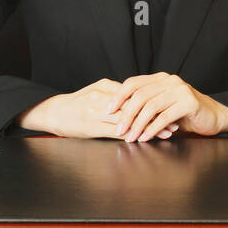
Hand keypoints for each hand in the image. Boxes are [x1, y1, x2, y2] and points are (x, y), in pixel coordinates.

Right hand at [17, 79, 177, 139]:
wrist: (52, 113)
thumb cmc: (76, 102)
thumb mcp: (95, 90)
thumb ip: (114, 91)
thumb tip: (136, 94)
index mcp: (104, 87)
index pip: (134, 93)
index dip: (154, 101)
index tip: (169, 106)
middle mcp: (102, 99)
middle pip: (135, 106)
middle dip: (157, 115)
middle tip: (175, 122)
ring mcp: (97, 113)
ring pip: (128, 119)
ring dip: (149, 127)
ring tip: (166, 133)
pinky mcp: (92, 127)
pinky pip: (115, 132)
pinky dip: (132, 136)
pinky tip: (144, 140)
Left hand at [104, 72, 227, 141]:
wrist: (214, 117)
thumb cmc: (185, 114)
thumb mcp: (163, 107)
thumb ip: (146, 106)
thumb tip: (118, 116)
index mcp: (160, 79)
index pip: (133, 83)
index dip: (118, 96)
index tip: (107, 110)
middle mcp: (169, 81)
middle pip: (140, 95)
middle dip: (126, 114)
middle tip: (118, 130)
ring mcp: (180, 90)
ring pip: (151, 106)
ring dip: (137, 124)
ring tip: (130, 137)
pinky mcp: (189, 102)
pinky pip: (165, 116)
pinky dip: (152, 128)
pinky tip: (146, 138)